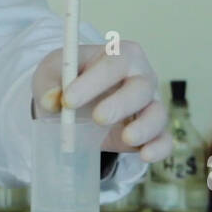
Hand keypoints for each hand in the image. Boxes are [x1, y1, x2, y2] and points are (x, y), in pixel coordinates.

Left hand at [32, 41, 172, 162]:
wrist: (73, 107)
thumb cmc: (67, 82)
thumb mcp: (50, 75)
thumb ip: (48, 84)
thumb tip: (51, 99)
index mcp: (120, 56)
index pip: (114, 63)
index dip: (93, 81)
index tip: (68, 99)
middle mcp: (141, 78)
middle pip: (141, 87)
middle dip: (121, 103)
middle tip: (98, 118)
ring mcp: (149, 105)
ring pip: (157, 113)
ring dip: (145, 127)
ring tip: (127, 137)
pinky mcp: (150, 132)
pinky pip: (163, 139)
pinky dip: (159, 148)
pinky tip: (146, 155)